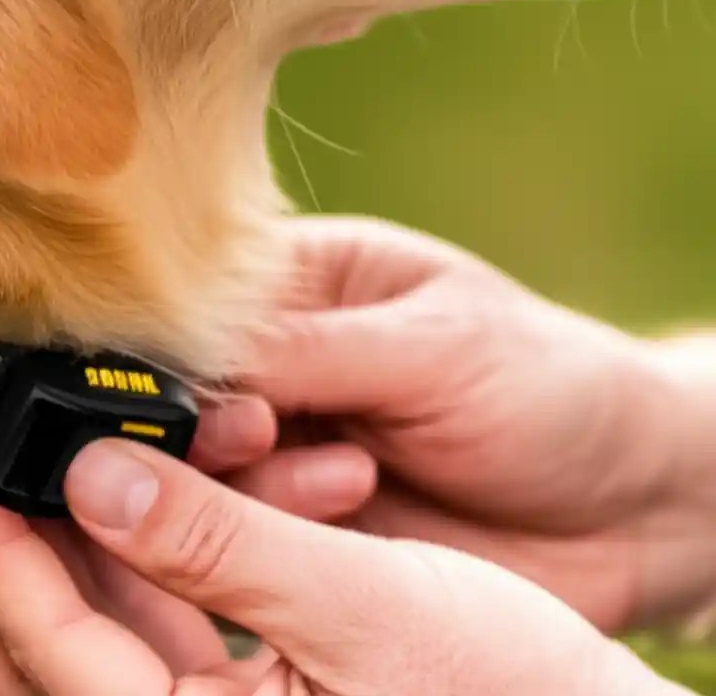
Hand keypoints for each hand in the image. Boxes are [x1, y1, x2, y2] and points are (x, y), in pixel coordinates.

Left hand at [0, 441, 684, 695]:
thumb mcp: (360, 606)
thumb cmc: (501, 687)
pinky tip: (115, 494)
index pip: (50, 651)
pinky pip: (146, 629)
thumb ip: (220, 547)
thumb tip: (95, 481)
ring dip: (58, 553)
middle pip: (42, 653)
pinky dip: (125, 563)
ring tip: (23, 462)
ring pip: (89, 635)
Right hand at [195, 217, 715, 630]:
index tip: (179, 380)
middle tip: (254, 433)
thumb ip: (310, 351)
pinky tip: (353, 499)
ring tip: (350, 475)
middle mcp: (282, 365)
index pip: (198, 301)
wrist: (636, 509)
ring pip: (209, 464)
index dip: (176, 340)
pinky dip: (276, 523)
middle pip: (187, 389)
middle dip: (209, 417)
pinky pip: (246, 526)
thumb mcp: (436, 345)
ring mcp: (290, 445)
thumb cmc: (550, 388)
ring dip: (255, 474)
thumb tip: (183, 360)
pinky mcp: (304, 524)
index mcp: (305, 284)